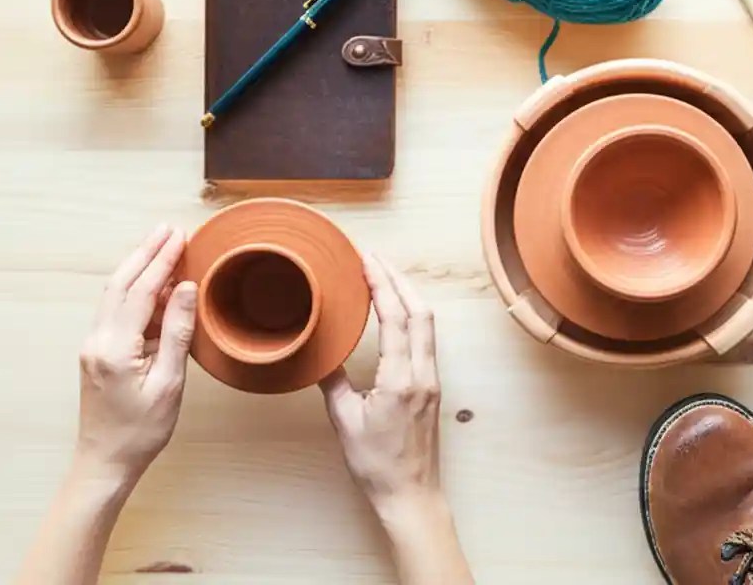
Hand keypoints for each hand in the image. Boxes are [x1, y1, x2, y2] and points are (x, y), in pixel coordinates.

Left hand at [76, 223, 196, 484]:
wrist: (106, 462)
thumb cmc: (140, 432)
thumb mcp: (169, 384)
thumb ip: (176, 333)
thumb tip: (185, 289)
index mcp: (115, 348)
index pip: (140, 291)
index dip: (161, 261)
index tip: (179, 237)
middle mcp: (97, 341)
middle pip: (121, 284)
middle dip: (146, 254)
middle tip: (168, 230)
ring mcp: (93, 346)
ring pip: (115, 295)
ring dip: (139, 269)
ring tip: (162, 246)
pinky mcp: (97, 353)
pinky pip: (116, 311)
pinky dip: (135, 291)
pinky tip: (153, 286)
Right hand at [320, 254, 440, 512]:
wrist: (410, 495)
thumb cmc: (376, 465)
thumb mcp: (344, 421)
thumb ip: (333, 381)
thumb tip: (320, 351)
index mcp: (400, 380)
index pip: (395, 319)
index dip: (382, 284)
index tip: (366, 260)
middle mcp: (423, 374)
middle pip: (419, 311)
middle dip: (397, 279)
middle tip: (374, 257)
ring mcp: (432, 380)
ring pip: (428, 324)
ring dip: (408, 294)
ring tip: (384, 275)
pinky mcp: (432, 387)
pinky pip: (427, 339)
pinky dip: (412, 315)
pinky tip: (397, 311)